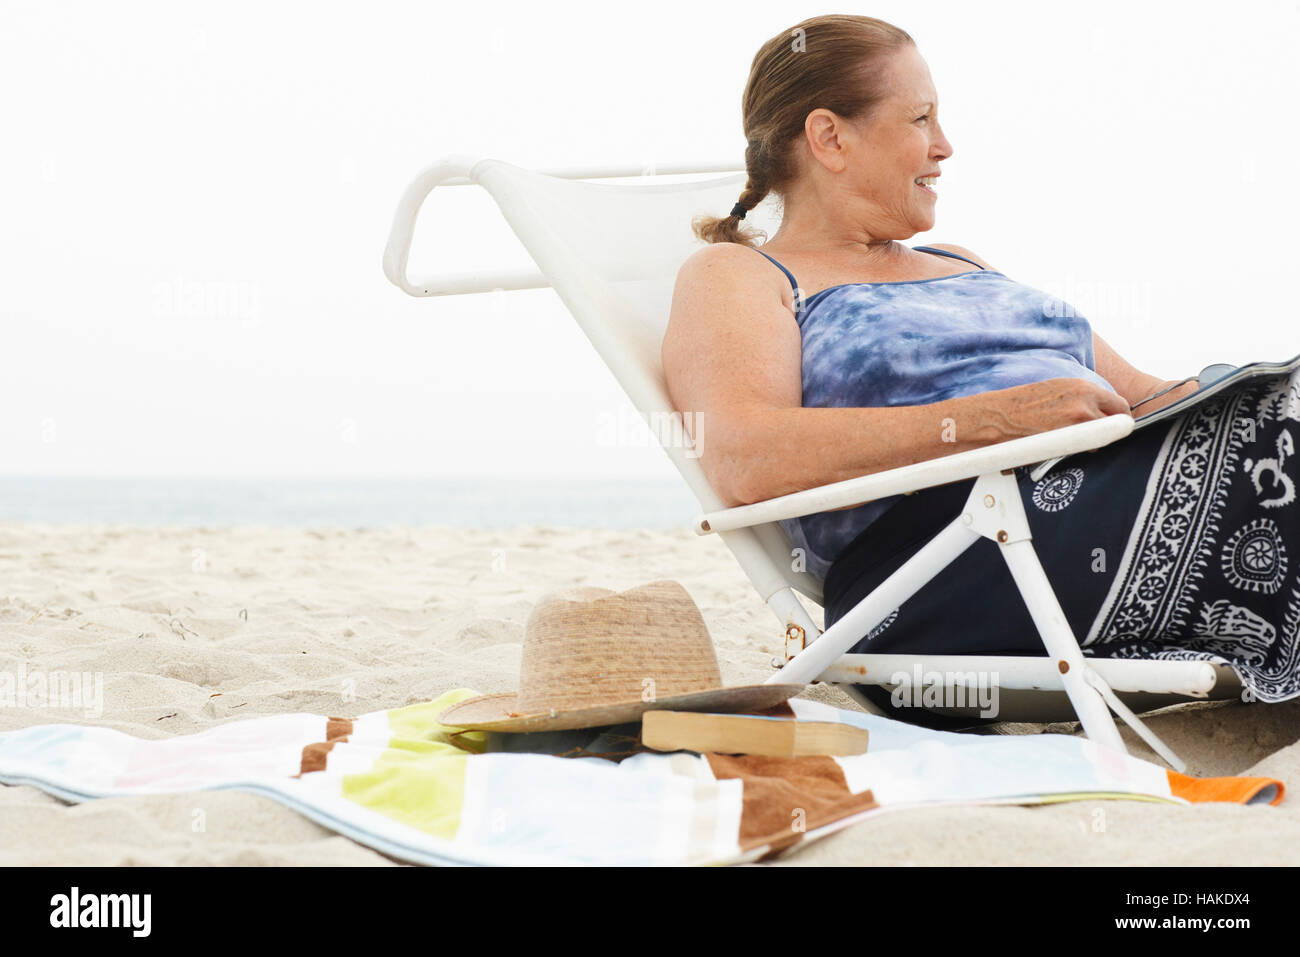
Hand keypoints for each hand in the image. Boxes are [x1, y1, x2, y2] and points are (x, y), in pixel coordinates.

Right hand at [974, 378, 1131, 440]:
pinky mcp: (1068, 442)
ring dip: (1092, 441)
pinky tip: (1061, 445)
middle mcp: (1085, 403)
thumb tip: (1096, 410)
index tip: (1112, 422)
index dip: (1116, 415)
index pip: (1118, 403)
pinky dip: (1078, 449)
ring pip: (1101, 438)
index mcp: (1082, 387)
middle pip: (1116, 422)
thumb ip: (1079, 397)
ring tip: (1069, 439)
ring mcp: (1078, 424)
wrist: (996, 417)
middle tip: (1095, 434)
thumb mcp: (1054, 389)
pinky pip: (1085, 449)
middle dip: (1108, 429)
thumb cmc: (1019, 404)